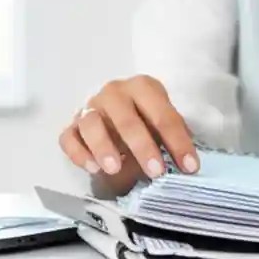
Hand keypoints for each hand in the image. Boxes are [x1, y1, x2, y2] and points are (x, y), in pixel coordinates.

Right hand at [58, 75, 198, 192]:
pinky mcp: (72, 125)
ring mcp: (90, 107)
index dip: (178, 142)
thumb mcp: (163, 122)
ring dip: (104, 146)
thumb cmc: (146, 118)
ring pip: (92, 124)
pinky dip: (79, 152)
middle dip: (143, 146)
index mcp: (143, 87)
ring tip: (115, 169)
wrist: (115, 112)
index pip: (163, 115)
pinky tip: (93, 168)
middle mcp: (114, 92)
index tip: (189, 167)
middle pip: (126, 119)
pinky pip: (69, 137)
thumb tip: (188, 164)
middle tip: (156, 172)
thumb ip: (173, 136)